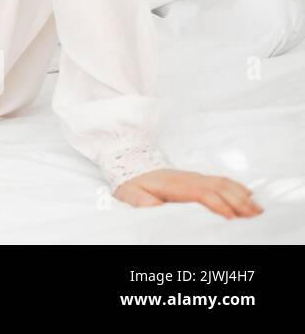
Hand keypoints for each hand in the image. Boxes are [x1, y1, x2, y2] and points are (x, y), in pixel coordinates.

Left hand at [113, 169, 263, 217]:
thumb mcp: (130, 194)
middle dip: (238, 201)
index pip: (201, 193)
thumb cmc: (132, 185)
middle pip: (218, 187)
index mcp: (173, 184)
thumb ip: (141, 201)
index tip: (231, 218)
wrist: (130, 169)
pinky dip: (236, 187)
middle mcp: (187, 178)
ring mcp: (193, 177)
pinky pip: (220, 180)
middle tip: (255, 216)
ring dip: (241, 194)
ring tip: (258, 209)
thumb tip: (153, 208)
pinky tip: (247, 195)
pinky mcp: (196, 179)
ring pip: (222, 182)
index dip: (217, 204)